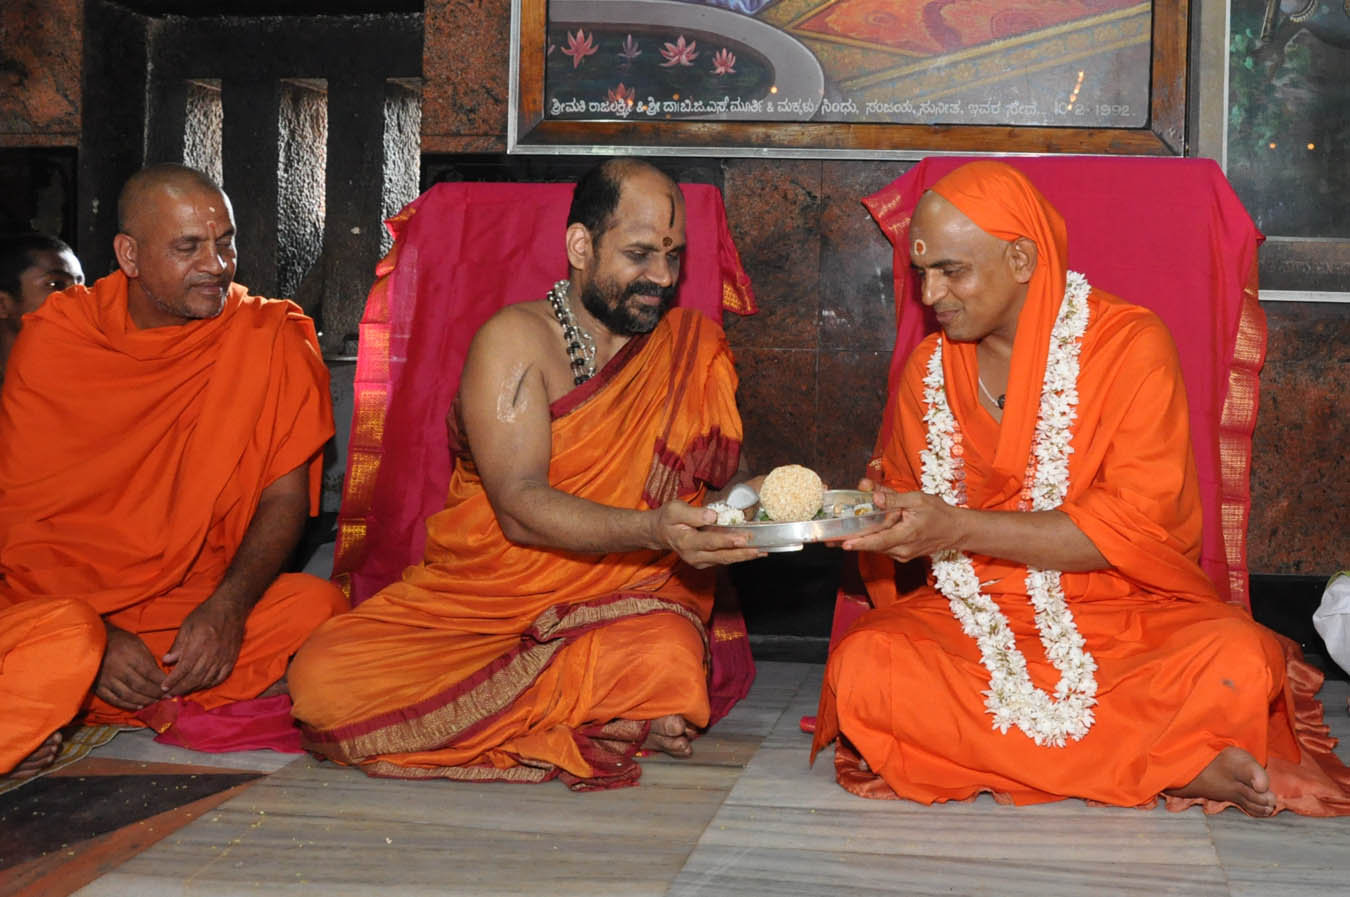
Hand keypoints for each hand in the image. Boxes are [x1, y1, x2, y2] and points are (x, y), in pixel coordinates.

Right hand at [95, 624, 165, 709]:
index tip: (171, 689)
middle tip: (166, 698)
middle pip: (140, 686)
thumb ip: (148, 660)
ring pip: (128, 695)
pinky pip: (114, 699)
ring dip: (144, 701)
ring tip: (155, 703)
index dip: (161, 683)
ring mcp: (107, 679)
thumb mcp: (138, 644)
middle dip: (155, 694)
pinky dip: (128, 705)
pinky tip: (139, 706)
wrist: (93, 641)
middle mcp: (118, 668)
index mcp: (130, 655)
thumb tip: (160, 677)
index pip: (149, 673)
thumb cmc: (120, 641)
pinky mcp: (99, 687)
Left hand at [160, 597, 247, 696]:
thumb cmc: (206, 614)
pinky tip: (201, 685)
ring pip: (207, 680)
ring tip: (182, 692)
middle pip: (195, 678)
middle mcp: (212, 653)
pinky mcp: (231, 659)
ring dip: (193, 688)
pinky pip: (220, 677)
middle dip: (180, 688)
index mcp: (200, 644)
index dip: (173, 680)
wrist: (231, 607)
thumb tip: (166, 661)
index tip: (163, 688)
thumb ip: (177, 645)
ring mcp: (224, 658)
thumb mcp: (187, 625)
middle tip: (169, 695)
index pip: (184, 668)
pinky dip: (209, 684)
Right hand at [649, 500, 765, 568]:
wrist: (659, 533)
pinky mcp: (705, 562)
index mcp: (685, 542)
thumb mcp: (675, 510)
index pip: (709, 542)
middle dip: (742, 553)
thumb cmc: (668, 518)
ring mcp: (700, 561)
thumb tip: (713, 516)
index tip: (743, 538)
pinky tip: (752, 551)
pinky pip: (724, 559)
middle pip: (722, 556)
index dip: (727, 540)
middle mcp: (693, 556)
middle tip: (760, 549)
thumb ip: (694, 514)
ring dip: (744, 556)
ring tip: (762, 551)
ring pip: (725, 559)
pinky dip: (738, 555)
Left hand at [842, 490, 963, 561]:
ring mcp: (902, 554)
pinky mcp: (902, 554)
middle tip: (828, 539)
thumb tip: (875, 496)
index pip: (879, 541)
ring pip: (876, 546)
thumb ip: (895, 499)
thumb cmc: (939, 513)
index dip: (860, 542)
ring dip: (860, 539)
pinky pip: (882, 546)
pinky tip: (859, 533)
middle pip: (872, 545)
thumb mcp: (918, 500)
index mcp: (907, 535)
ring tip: (837, 535)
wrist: (956, 530)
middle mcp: (902, 549)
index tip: (843, 544)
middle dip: (850, 540)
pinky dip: (871, 540)